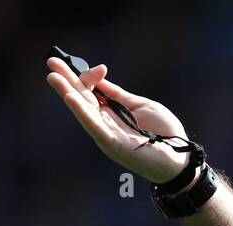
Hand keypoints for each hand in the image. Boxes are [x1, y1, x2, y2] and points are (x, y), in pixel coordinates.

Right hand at [45, 57, 190, 184]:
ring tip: (53, 77)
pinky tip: (71, 98)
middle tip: (51, 61)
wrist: (181, 157)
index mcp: (112, 113)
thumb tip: (100, 79)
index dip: (91, 77)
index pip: (93, 92)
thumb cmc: (164, 133)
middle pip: (82, 99)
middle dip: (66, 81)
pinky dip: (82, 113)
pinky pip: (95, 127)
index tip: (100, 68)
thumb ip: (119, 95)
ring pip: (84, 112)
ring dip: (68, 93)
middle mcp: (106, 124)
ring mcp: (108, 135)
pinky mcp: (113, 145)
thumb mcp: (140, 105)